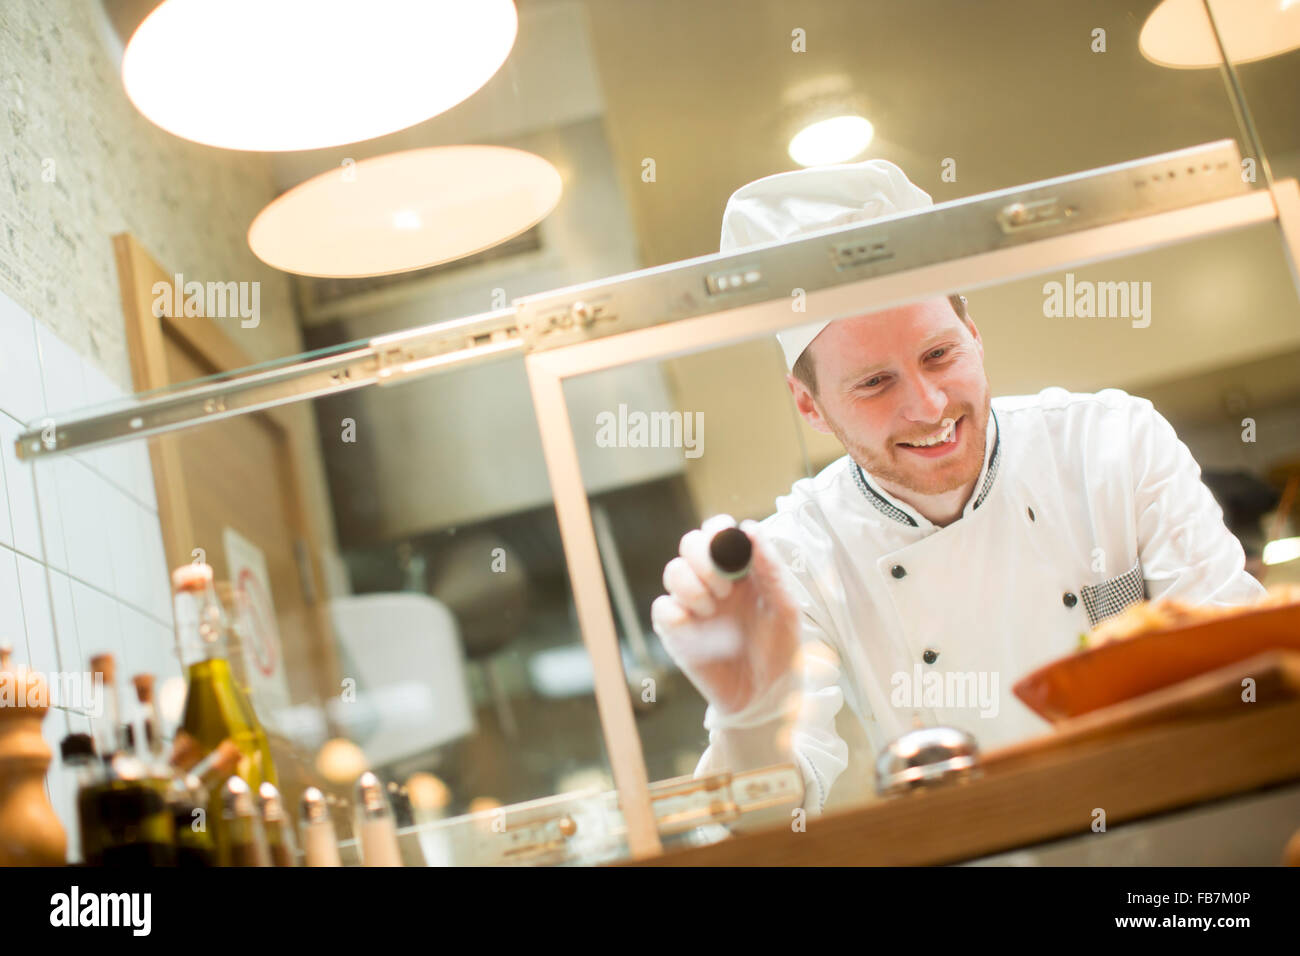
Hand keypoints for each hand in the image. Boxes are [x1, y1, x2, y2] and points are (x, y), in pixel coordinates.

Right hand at [651, 514, 800, 716]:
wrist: (764, 698)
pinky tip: (699, 626)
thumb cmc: (780, 652)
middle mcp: (713, 582)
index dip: (718, 531)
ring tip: (713, 609)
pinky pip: (663, 607)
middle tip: (724, 588)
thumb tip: (750, 528)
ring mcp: (692, 605)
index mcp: (740, 570)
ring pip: (673, 570)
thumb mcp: (784, 608)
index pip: (718, 532)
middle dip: (703, 558)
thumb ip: (770, 569)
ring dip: (692, 585)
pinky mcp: (676, 631)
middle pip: (690, 543)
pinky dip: (678, 612)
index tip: (730, 547)